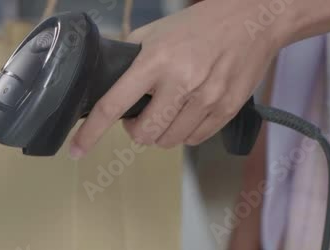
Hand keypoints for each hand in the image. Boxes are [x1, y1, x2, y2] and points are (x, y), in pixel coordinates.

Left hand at [71, 0, 280, 155]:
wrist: (253, 18)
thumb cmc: (199, 25)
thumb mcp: (155, 33)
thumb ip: (129, 61)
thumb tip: (104, 86)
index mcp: (155, 61)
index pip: (113, 105)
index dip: (90, 133)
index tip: (76, 149)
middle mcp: (181, 82)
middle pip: (144, 135)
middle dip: (136, 130)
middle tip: (140, 115)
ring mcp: (207, 98)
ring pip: (169, 141)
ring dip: (161, 132)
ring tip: (167, 110)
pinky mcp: (227, 109)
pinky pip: (194, 139)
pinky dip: (185, 132)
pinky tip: (188, 112)